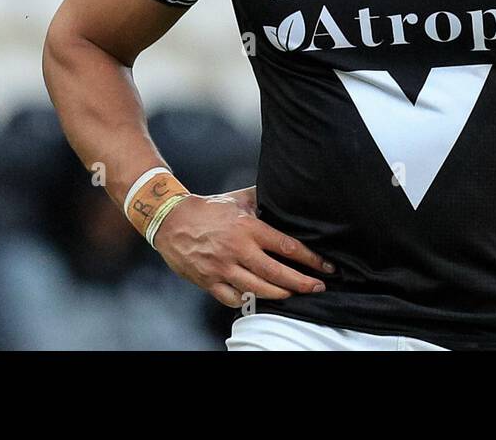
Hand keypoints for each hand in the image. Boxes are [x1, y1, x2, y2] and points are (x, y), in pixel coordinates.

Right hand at [153, 188, 333, 308]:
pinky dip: (247, 301)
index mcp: (248, 228)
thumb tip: (284, 194)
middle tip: (318, 287)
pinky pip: (232, 298)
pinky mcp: (209, 281)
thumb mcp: (238, 198)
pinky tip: (259, 299)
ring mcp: (222, 268)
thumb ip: (262, 199)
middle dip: (301, 282)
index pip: (286, 246)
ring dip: (280, 294)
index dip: (309, 258)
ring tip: (294, 294)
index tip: (325, 266)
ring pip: (257, 289)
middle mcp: (237, 250)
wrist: (170, 220)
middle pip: (276, 273)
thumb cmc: (207, 209)